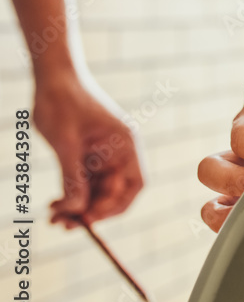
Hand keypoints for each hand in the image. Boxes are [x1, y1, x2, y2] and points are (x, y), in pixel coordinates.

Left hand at [33, 76, 144, 229]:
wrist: (53, 77)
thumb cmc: (63, 101)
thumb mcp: (66, 142)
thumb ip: (72, 177)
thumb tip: (76, 210)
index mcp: (126, 145)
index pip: (133, 185)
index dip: (114, 206)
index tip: (89, 219)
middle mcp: (120, 152)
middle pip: (114, 191)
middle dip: (91, 210)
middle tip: (64, 224)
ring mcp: (105, 154)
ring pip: (97, 190)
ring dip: (78, 205)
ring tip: (53, 216)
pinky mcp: (89, 155)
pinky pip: (84, 181)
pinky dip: (71, 194)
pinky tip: (55, 203)